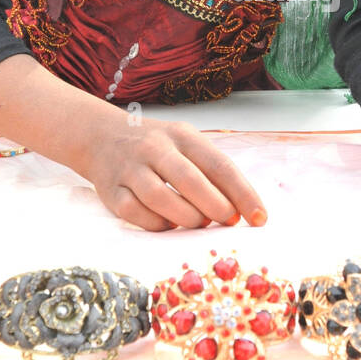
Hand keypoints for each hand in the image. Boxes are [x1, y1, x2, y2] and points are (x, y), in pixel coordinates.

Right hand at [82, 116, 267, 231]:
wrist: (101, 136)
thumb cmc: (157, 146)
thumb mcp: (185, 144)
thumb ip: (210, 171)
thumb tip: (239, 210)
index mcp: (181, 135)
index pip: (219, 164)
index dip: (243, 194)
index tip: (259, 218)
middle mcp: (154, 148)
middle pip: (190, 180)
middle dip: (216, 206)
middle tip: (227, 221)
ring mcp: (130, 169)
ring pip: (160, 198)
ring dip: (187, 218)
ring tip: (199, 223)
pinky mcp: (111, 190)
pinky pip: (135, 213)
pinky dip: (157, 224)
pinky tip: (168, 224)